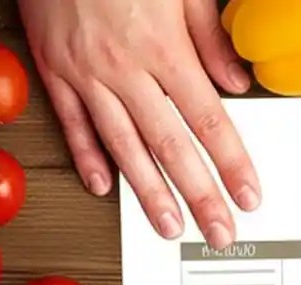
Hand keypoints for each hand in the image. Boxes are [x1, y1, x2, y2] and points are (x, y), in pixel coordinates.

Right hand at [18, 0, 258, 248]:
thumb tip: (239, 84)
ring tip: (168, 226)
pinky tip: (106, 188)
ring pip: (123, 144)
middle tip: (218, 231)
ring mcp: (84, 72)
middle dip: (199, 195)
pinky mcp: (52, 69)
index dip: (232, 163)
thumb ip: (210, 36)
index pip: (209, 120)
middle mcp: (124, 66)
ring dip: (149, 192)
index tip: (249, 195)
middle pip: (171, 144)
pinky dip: (88, 157)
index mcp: (162, 45)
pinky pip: (73, 122)